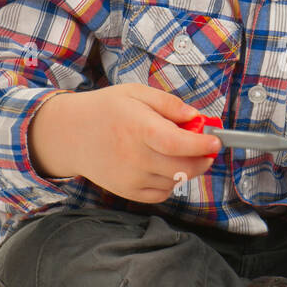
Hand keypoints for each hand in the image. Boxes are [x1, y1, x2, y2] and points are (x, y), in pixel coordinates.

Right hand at [28, 84, 220, 202]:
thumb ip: (169, 103)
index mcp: (138, 129)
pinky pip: (163, 193)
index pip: (177, 143)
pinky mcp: (128, 192)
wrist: (71, 135)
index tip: (215, 141)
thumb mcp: (136, 93)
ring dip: (186, 169)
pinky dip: (171, 182)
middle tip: (206, 149)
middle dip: (202, 159)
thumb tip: (196, 116)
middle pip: (183, 168)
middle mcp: (134, 157)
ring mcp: (131, 178)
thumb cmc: (106, 110)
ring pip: (175, 181)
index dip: (201, 145)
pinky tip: (162, 165)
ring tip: (175, 151)